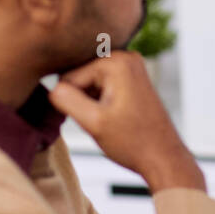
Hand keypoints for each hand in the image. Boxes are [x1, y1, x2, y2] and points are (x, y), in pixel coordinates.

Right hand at [48, 51, 203, 191]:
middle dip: (82, 100)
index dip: (73, 103)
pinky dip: (100, 103)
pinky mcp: (132, 77)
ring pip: (87, 83)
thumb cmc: (133, 143)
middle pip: (78, 76)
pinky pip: (100, 86)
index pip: (68, 77)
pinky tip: (115, 117)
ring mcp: (131, 65)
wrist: (163, 158)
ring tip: (112, 119)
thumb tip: (50, 87)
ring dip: (90, 103)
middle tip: (104, 119)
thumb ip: (66, 100)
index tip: (96, 119)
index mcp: (117, 61)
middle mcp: (126, 56)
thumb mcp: (93, 123)